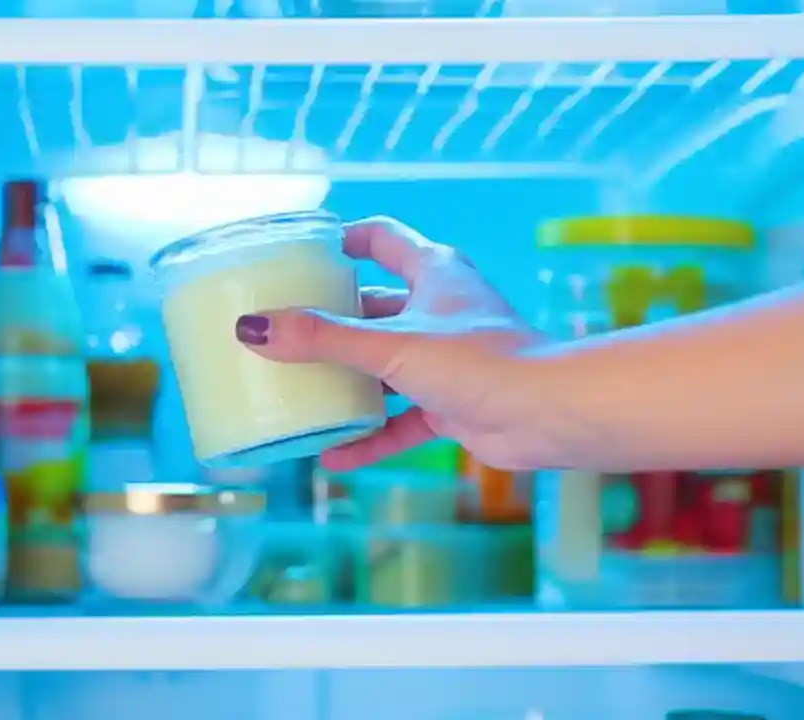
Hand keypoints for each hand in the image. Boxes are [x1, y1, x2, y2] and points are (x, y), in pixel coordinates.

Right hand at [234, 217, 544, 470]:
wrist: (549, 414)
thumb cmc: (480, 361)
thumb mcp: (390, 345)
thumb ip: (321, 338)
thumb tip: (253, 328)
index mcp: (434, 272)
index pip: (381, 239)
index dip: (342, 241)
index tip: (302, 255)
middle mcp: (440, 309)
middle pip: (374, 306)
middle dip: (331, 321)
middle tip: (283, 332)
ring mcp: (448, 358)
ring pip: (385, 365)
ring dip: (347, 381)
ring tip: (299, 392)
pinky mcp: (453, 403)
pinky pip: (402, 419)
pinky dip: (371, 435)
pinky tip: (334, 456)